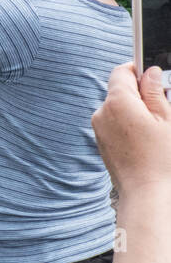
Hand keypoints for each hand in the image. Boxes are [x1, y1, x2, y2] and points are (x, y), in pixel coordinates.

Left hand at [92, 64, 170, 195]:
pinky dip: (127, 123)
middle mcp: (102, 112)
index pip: (121, 72)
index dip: (138, 70)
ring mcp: (98, 127)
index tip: (153, 75)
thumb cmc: (160, 157)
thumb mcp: (165, 119)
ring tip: (154, 129)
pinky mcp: (100, 140)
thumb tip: (149, 72)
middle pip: (120, 90)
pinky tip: (143, 139)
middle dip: (140, 94)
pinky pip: (114, 122)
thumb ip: (155, 92)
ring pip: (118, 107)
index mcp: (117, 102)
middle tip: (162, 109)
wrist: (146, 192)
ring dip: (134, 110)